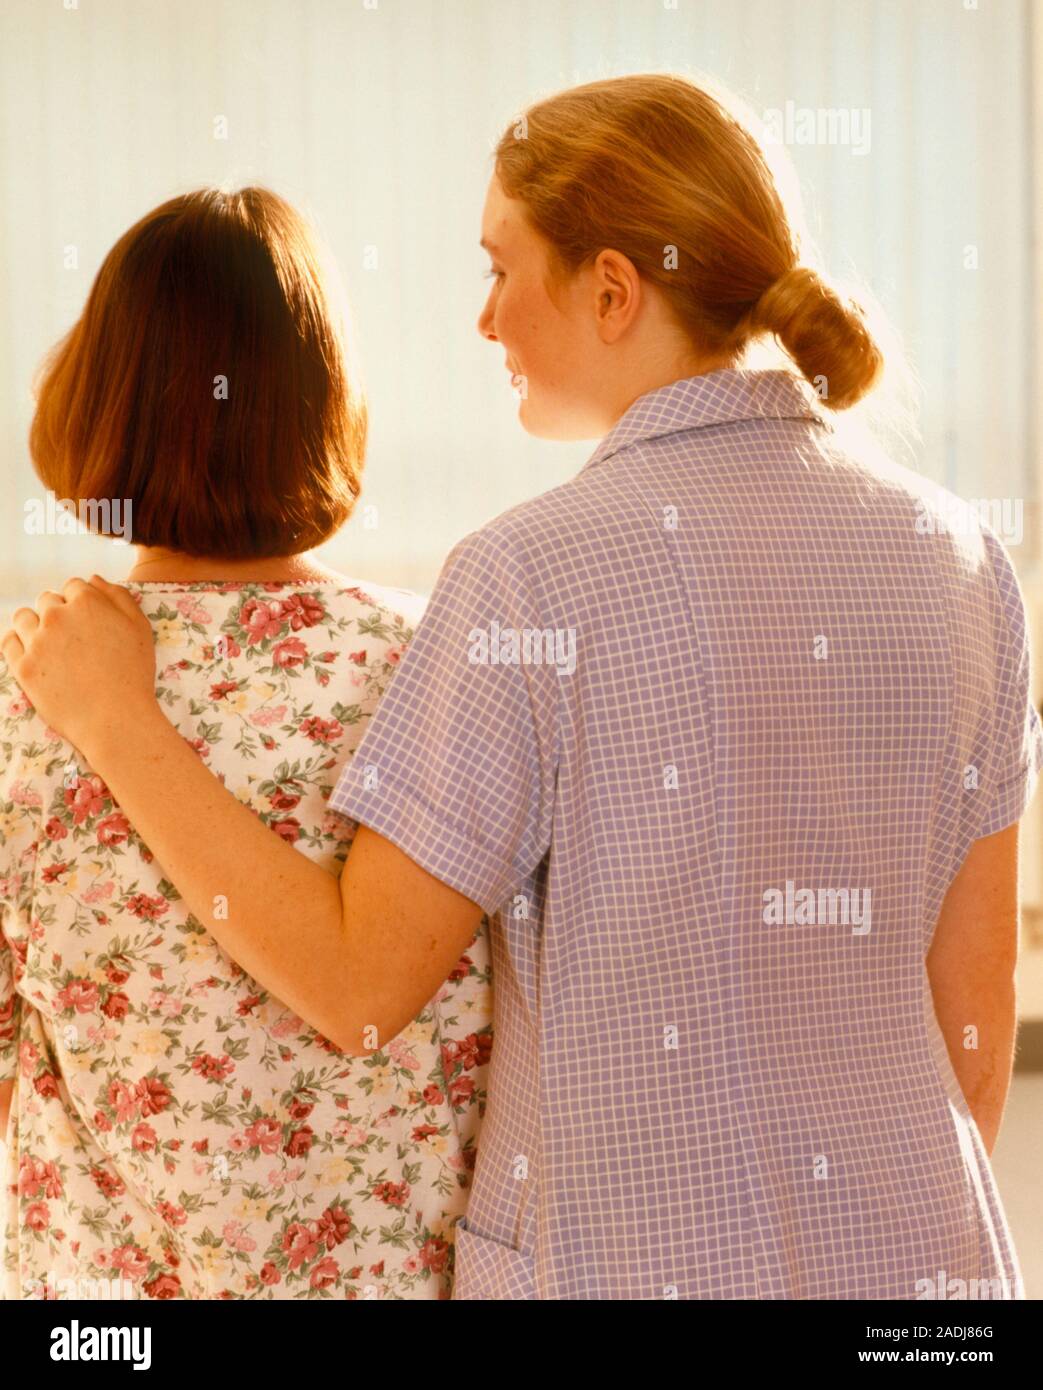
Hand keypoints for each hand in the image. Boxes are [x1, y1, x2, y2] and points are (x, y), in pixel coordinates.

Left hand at [1, 576, 156, 760]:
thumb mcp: (140, 628)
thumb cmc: (134, 675)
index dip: (81, 602)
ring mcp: (36, 641)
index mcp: (87, 602)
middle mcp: (57, 615)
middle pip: (47, 599)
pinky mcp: (22, 666)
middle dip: (59, 612)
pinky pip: (9, 641)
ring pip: (24, 616)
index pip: (74, 586)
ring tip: (50, 644)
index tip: (88, 621)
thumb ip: (119, 596)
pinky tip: (32, 652)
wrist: (116, 719)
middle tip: (73, 638)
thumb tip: (93, 579)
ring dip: (35, 624)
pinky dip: (17, 641)